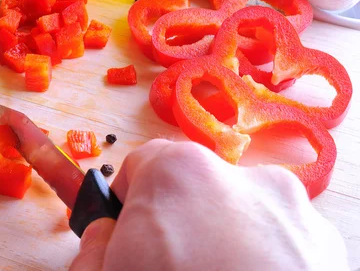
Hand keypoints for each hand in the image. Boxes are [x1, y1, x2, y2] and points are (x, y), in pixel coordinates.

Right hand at [71, 140, 347, 270]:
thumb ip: (94, 248)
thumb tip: (106, 236)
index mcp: (182, 177)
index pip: (141, 166)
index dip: (127, 205)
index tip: (126, 241)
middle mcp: (248, 182)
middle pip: (196, 192)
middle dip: (178, 228)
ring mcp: (298, 218)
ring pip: (244, 219)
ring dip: (227, 250)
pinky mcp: (333, 256)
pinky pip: (284, 248)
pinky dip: (266, 268)